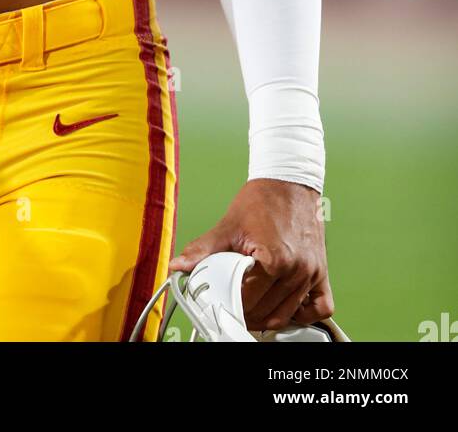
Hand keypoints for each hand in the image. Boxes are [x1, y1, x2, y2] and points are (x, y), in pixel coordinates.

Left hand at [167, 178, 333, 330]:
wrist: (289, 180)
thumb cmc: (262, 199)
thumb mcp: (228, 226)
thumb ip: (202, 250)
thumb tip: (179, 265)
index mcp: (273, 260)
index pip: (247, 302)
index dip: (229, 305)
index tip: (221, 304)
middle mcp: (296, 270)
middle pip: (267, 312)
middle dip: (246, 314)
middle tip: (232, 307)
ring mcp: (311, 273)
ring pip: (289, 314)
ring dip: (269, 318)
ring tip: (251, 311)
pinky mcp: (321, 271)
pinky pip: (321, 307)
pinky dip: (303, 314)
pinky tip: (286, 307)